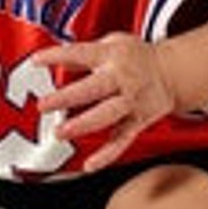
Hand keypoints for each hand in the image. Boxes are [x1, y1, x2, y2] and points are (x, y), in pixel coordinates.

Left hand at [33, 33, 175, 171]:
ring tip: (60, 133)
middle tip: (43, 105)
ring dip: (83, 124)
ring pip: (107, 115)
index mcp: (111, 56)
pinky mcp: (138, 121)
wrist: (171, 71)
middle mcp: (122, 79)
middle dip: (68, 98)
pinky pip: (122, 140)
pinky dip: (107, 154)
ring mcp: (131, 101)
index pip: (81, 53)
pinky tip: (90, 165)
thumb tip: (53, 60)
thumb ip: (82, 54)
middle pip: (94, 88)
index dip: (57, 56)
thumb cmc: (135, 57)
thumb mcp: (111, 44)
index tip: (36, 61)